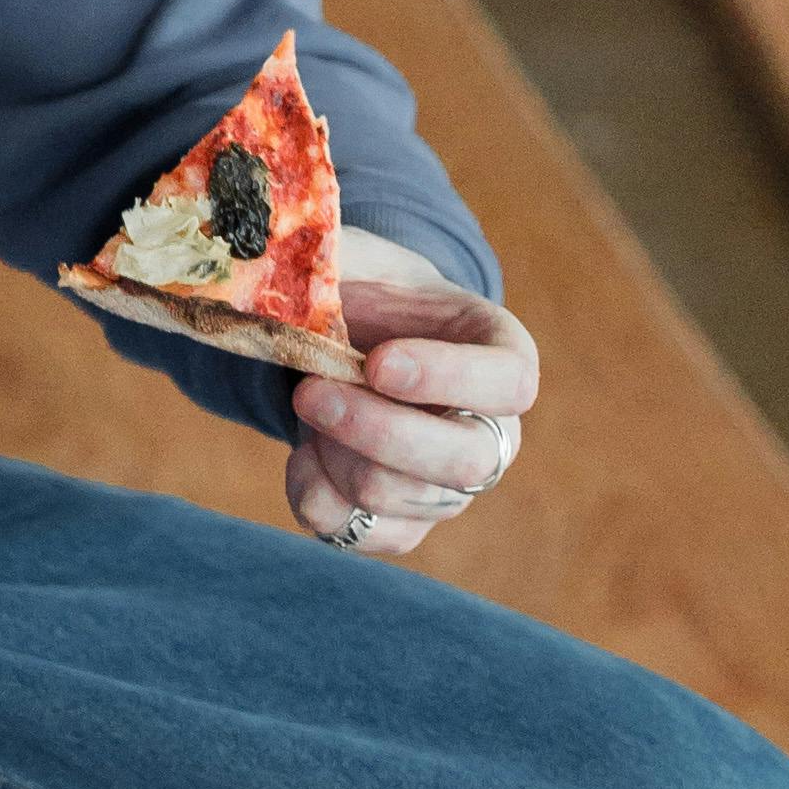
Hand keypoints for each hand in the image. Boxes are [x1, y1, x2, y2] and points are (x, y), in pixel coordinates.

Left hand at [286, 234, 539, 556]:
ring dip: (337, 459)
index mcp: (501, 353)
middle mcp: (492, 429)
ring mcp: (449, 485)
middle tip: (308, 391)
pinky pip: (363, 534)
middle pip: (466, 461)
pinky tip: (300, 454)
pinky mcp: (401, 523)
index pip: (511, 382)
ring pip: (406, 501)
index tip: (377, 361)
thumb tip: (276, 257)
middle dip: (379, 431)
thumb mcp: (358, 257)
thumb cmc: (366, 291)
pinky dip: (316, 498)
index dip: (449, 377)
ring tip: (306, 405)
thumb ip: (331, 254)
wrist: (349, 338)